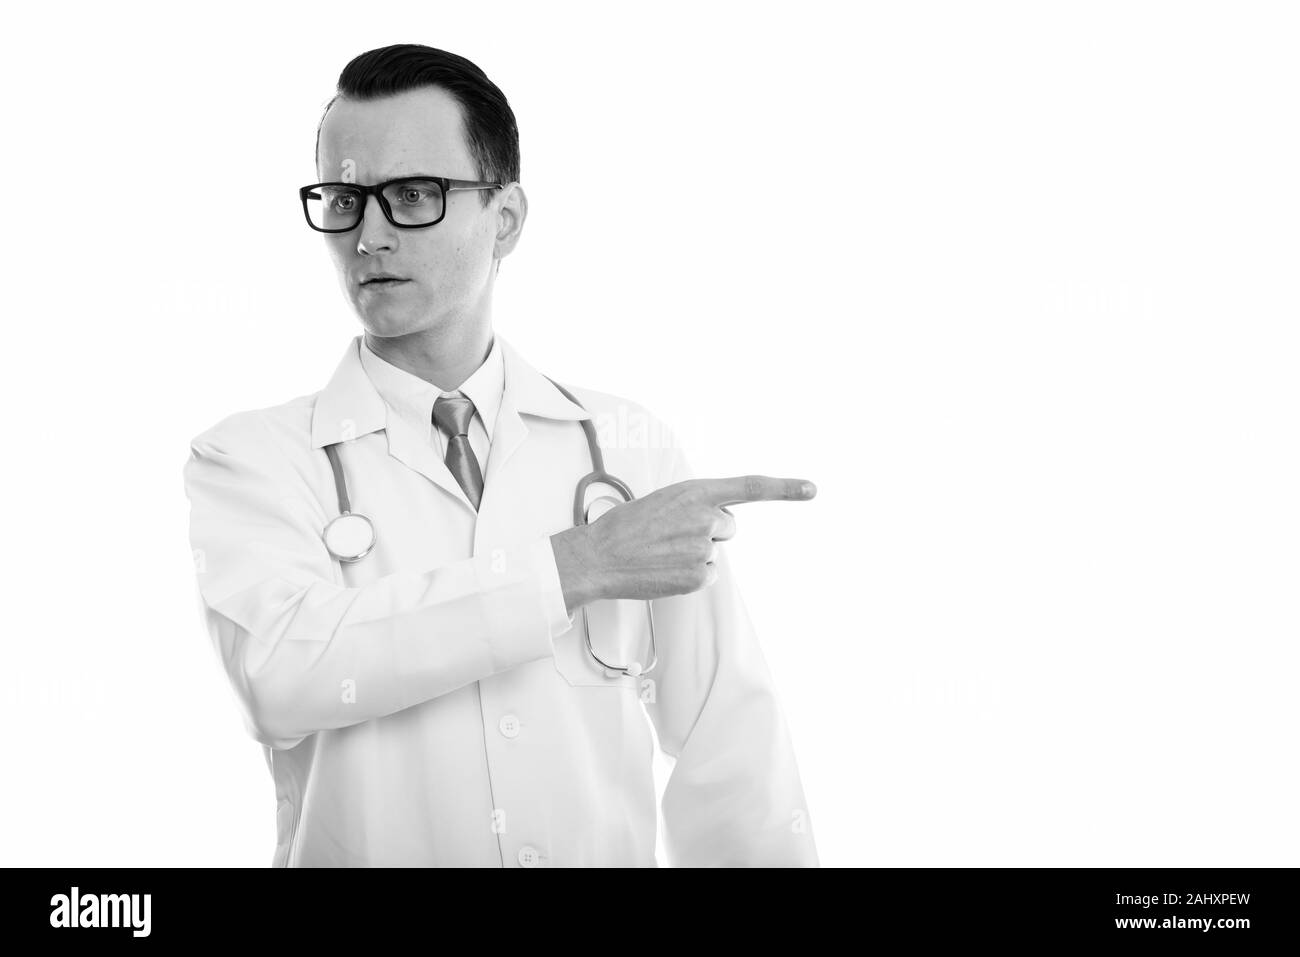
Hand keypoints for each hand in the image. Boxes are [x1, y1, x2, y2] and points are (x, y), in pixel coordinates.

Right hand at [550, 475, 816, 610]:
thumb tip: (718, 523)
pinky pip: (707, 575)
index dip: (785, 488)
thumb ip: (695, 505)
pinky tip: (664, 570)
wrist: (598, 557)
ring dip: (694, 553)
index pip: (750, 487)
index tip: (812, 489)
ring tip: (662, 552)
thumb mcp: (663, 501)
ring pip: (714, 552)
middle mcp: (706, 517)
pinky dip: (689, 576)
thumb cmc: (625, 527)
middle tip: (672, 535)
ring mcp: (703, 548)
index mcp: (696, 491)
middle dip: (707, 531)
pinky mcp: (700, 576)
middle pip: (727, 527)